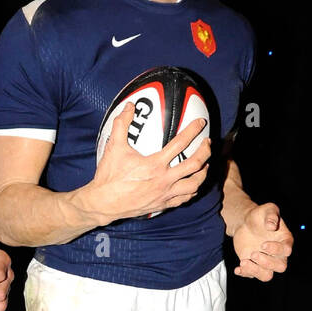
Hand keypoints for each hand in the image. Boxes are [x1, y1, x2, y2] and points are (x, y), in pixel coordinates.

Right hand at [78, 102, 210, 225]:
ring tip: (205, 166)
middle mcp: (164, 180)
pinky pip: (184, 199)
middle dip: (205, 151)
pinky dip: (191, 191)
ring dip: (202, 174)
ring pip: (194, 185)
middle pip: (195, 165)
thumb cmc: (109, 176)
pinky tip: (192, 185)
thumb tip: (130, 106)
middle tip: (207, 143)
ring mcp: (165, 194)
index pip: (180, 143)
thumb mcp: (114, 148)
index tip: (201, 122)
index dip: (193, 130)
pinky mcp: (162, 205)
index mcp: (155, 164)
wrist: (104, 203)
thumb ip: (122, 124)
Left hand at [232, 202, 292, 279]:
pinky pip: (252, 275)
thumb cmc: (260, 215)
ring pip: (267, 275)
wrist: (246, 223)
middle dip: (267, 262)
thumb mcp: (267, 209)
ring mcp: (266, 261)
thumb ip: (271, 215)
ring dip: (256, 271)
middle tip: (253, 254)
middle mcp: (278, 254)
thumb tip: (271, 226)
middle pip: (280, 267)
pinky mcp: (254, 266)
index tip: (263, 244)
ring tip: (243, 262)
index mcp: (285, 241)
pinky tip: (238, 268)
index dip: (276, 249)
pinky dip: (245, 273)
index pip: (286, 250)